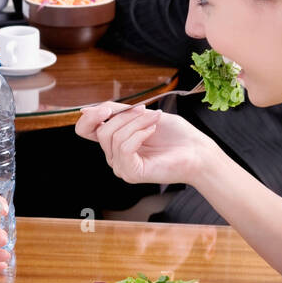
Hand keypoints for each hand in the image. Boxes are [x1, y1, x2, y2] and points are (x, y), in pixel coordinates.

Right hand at [75, 102, 210, 185]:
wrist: (197, 150)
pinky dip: (139, 134)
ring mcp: (122, 167)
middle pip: (102, 131)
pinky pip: (124, 148)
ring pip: (115, 137)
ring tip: (155, 120)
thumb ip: (115, 112)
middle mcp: (114, 157)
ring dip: (137, 123)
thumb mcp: (140, 115)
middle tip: (146, 111)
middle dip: (125, 116)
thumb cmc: (174, 134)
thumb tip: (85, 109)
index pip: (85, 131)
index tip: (106, 109)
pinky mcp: (131, 173)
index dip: (90, 118)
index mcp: (114, 142)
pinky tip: (152, 131)